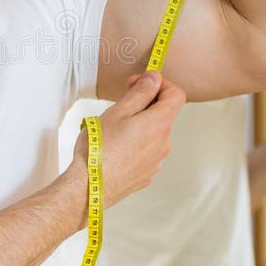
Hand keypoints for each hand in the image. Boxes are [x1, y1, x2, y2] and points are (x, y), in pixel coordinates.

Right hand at [72, 71, 184, 206]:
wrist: (89, 187)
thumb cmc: (99, 148)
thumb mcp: (117, 112)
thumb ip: (140, 93)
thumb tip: (154, 79)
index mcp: (159, 124)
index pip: (176, 94)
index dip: (160, 83)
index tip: (139, 83)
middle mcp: (164, 143)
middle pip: (164, 114)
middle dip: (145, 104)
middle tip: (120, 104)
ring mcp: (156, 161)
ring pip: (153, 134)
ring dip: (139, 125)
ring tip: (112, 130)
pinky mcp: (146, 174)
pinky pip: (146, 151)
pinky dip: (135, 143)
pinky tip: (114, 148)